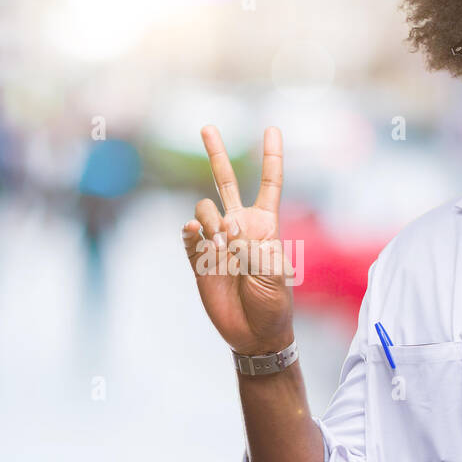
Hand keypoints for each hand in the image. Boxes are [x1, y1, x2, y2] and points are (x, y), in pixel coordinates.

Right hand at [181, 125, 294, 355]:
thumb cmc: (273, 304)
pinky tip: (196, 234)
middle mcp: (239, 227)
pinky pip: (188, 235)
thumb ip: (251, 245)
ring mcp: (217, 241)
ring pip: (204, 209)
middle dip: (217, 153)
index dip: (271, 157)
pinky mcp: (198, 260)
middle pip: (226, 182)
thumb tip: (225, 226)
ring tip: (221, 247)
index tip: (272, 128)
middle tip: (206, 127)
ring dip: (210, 220)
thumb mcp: (273, 272)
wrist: (254, 334)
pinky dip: (190, 231)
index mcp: (265, 226)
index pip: (269, 184)